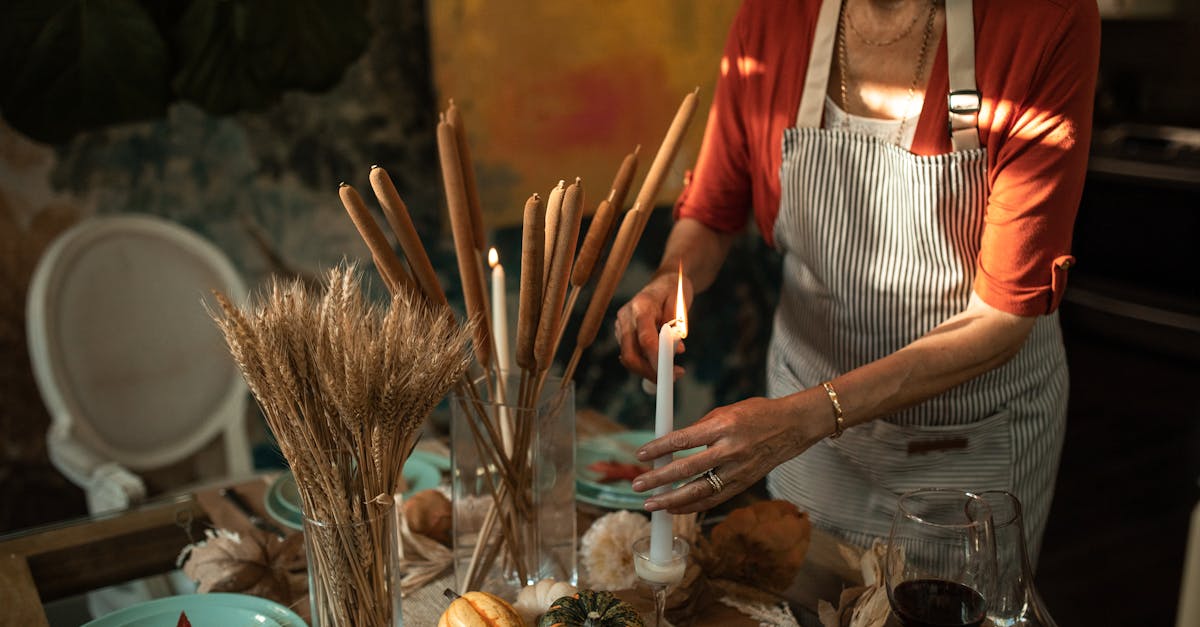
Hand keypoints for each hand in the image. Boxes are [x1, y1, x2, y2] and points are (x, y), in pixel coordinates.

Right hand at [615, 271, 692, 380]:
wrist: (664, 281)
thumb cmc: (675, 291)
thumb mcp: (682, 303)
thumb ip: (677, 326)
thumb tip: (676, 350)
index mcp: (641, 305)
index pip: (646, 339)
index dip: (656, 359)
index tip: (672, 372)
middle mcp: (626, 316)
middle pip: (630, 354)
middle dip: (649, 371)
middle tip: (672, 378)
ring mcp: (621, 325)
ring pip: (629, 358)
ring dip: (649, 370)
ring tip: (673, 370)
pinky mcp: (622, 334)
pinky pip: (631, 354)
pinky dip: (645, 364)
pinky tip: (662, 363)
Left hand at [629, 393, 825, 513]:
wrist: (792, 427)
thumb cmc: (756, 414)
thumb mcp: (725, 412)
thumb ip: (699, 429)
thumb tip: (671, 444)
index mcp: (723, 425)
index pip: (684, 439)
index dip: (659, 448)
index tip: (641, 454)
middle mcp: (730, 450)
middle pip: (687, 469)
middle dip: (659, 479)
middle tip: (637, 484)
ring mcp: (738, 470)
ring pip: (699, 491)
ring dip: (672, 500)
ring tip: (651, 504)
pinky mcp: (743, 484)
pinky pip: (714, 499)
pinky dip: (692, 506)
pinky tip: (674, 509)